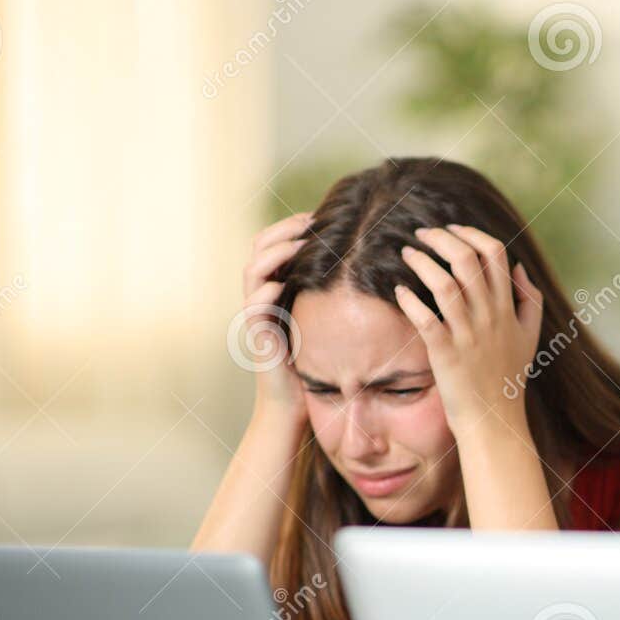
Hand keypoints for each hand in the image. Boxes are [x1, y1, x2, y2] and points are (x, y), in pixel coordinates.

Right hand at [238, 211, 313, 419]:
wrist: (295, 405)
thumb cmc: (318, 363)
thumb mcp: (328, 320)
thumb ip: (333, 293)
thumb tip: (369, 266)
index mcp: (277, 286)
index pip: (274, 241)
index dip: (293, 224)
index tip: (320, 214)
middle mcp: (261, 295)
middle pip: (258, 246)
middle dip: (284, 230)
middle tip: (310, 221)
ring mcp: (256, 315)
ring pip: (251, 271)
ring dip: (274, 254)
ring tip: (299, 245)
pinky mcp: (256, 337)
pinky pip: (251, 309)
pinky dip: (263, 294)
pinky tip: (281, 285)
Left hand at [394, 224, 542, 435]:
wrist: (494, 420)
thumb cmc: (507, 377)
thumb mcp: (529, 336)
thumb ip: (530, 300)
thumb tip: (518, 267)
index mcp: (507, 308)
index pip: (495, 253)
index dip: (471, 233)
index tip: (452, 229)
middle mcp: (489, 316)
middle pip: (466, 259)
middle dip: (441, 238)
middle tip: (422, 233)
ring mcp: (467, 334)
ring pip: (444, 283)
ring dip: (421, 261)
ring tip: (406, 253)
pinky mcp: (446, 353)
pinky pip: (425, 318)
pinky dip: (409, 300)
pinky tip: (400, 291)